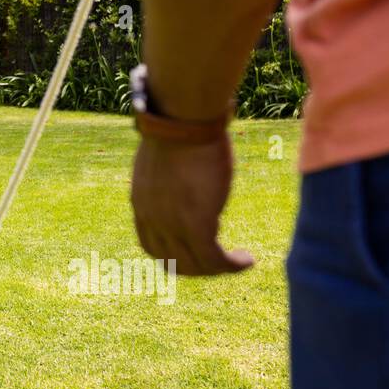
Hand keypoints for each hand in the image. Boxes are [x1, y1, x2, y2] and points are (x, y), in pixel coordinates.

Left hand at [129, 132, 252, 275]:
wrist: (181, 119)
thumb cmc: (178, 128)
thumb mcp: (165, 159)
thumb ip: (169, 180)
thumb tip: (187, 178)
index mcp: (141, 203)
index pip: (152, 246)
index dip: (173, 256)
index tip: (195, 254)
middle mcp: (152, 219)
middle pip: (172, 261)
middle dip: (198, 267)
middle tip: (221, 262)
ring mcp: (172, 223)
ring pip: (195, 264)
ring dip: (218, 269)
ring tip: (239, 261)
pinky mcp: (196, 223)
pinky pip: (214, 258)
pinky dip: (231, 265)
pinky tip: (247, 261)